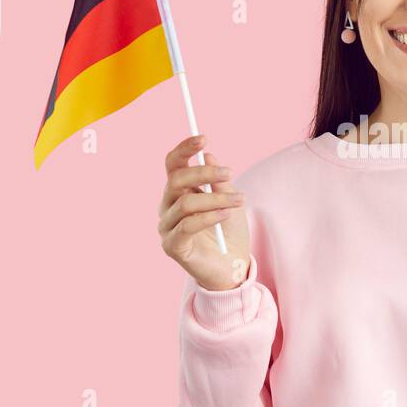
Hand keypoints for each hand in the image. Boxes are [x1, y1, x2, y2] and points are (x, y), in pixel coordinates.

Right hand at [158, 134, 249, 290]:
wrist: (233, 268)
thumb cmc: (230, 234)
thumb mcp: (231, 201)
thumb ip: (220, 182)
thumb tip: (209, 156)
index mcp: (179, 192)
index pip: (173, 165)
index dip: (184, 149)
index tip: (203, 138)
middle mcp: (168, 207)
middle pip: (176, 179)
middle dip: (204, 173)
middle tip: (230, 172)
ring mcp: (167, 227)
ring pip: (186, 202)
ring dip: (216, 198)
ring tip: (239, 202)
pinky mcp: (172, 246)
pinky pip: (187, 225)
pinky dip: (209, 216)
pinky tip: (226, 214)